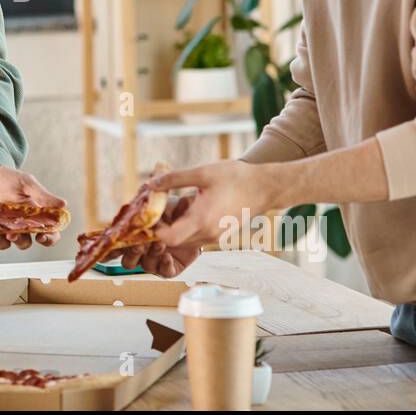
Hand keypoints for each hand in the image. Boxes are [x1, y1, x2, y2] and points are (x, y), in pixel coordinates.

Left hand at [0, 165, 67, 248]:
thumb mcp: (26, 183)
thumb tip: (63, 204)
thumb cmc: (6, 180)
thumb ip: (42, 196)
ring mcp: (1, 231)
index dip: (48, 239)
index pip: (47, 234)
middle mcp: (18, 228)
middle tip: (12, 234)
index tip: (42, 236)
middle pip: (24, 243)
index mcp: (33, 218)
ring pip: (3, 245)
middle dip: (19, 241)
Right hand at [110, 195, 202, 277]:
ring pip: (146, 266)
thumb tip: (129, 213)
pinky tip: (167, 255)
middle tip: (138, 244)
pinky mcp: (171, 266)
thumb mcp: (153, 206)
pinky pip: (165, 272)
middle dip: (132, 254)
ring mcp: (156, 260)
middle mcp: (142, 252)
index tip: (105, 252)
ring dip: (151, 255)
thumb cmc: (171, 209)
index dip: (108, 253)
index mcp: (133, 238)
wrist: (195, 214)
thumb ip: (138, 211)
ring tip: (159, 243)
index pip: (115, 249)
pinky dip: (165, 265)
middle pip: (128, 262)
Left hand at [149, 160, 276, 250]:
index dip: (155, 229)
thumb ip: (174, 179)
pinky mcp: (221, 235)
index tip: (151, 214)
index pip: (169, 238)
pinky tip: (191, 207)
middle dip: (163, 228)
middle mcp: (209, 234)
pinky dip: (188, 227)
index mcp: (202, 220)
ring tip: (176, 205)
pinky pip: (198, 237)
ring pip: (186, 240)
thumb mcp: (202, 172)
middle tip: (159, 208)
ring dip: (176, 228)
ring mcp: (216, 237)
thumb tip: (150, 183)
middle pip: (175, 242)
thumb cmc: (236, 177)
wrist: (265, 187)